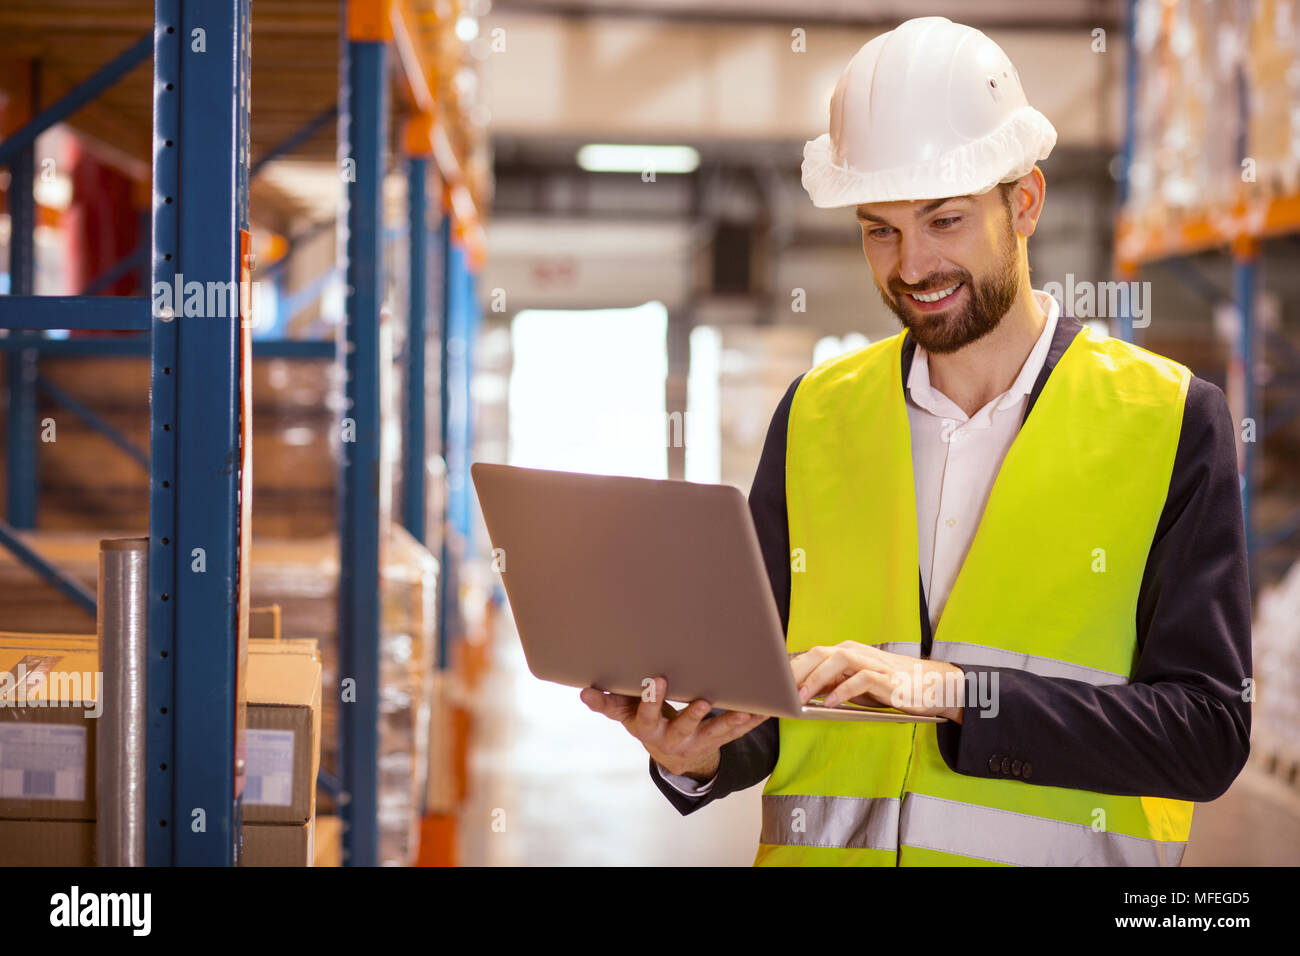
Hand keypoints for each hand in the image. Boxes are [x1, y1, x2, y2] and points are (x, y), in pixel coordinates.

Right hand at [580, 677, 769, 778]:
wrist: (672, 754)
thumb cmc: (646, 721)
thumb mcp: (625, 714)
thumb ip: (606, 702)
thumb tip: (583, 691)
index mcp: (648, 728)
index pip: (645, 714)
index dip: (649, 699)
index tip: (654, 679)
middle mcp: (673, 738)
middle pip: (680, 727)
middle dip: (691, 714)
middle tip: (701, 699)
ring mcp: (697, 741)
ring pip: (714, 732)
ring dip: (729, 721)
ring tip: (743, 709)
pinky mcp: (718, 741)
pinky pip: (737, 732)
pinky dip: (752, 720)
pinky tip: (767, 708)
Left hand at [791, 642, 964, 722]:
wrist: (931, 685)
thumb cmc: (889, 686)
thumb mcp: (856, 685)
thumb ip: (832, 684)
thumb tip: (800, 693)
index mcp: (846, 652)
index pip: (812, 654)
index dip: (790, 667)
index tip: (772, 683)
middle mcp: (856, 652)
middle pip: (819, 653)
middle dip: (796, 671)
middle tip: (779, 689)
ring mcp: (872, 663)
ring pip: (837, 660)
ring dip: (815, 678)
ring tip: (800, 696)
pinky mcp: (887, 678)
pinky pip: (860, 679)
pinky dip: (842, 690)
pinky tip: (829, 703)